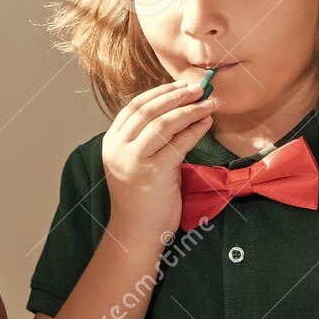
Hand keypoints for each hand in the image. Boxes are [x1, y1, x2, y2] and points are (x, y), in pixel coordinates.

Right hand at [102, 79, 215, 240]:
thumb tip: (178, 111)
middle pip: (148, 110)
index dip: (159, 93)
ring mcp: (133, 160)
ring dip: (188, 109)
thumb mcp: (137, 162)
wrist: (136, 233)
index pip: (134, 107)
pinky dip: (194, 130)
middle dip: (176, 95)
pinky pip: (178, 143)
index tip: (181, 85)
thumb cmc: (142, 199)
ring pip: (163, 123)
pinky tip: (205, 123)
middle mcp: (118, 148)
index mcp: (111, 142)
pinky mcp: (152, 172)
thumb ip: (148, 139)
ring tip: (207, 103)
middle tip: (200, 88)